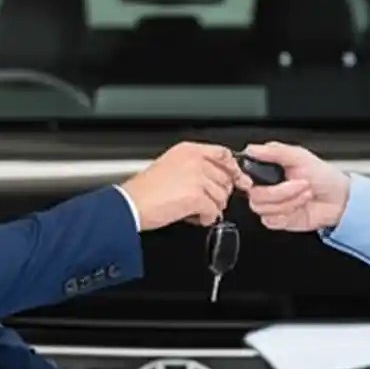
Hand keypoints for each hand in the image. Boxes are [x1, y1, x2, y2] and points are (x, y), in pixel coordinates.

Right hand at [121, 142, 252, 230]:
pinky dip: (207, 218)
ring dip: (212, 207)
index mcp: (189, 150)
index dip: (234, 169)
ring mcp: (197, 177)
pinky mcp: (197, 196)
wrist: (130, 204)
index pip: (223, 154)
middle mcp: (195, 160)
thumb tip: (219, 178)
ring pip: (222, 196)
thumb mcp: (171, 166)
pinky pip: (214, 210)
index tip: (239, 179)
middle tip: (206, 202)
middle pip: (226, 178)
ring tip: (196, 211)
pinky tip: (196, 217)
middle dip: (219, 194)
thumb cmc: (145, 190)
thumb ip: (196, 167)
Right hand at [241, 141, 348, 230]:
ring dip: (289, 201)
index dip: (248, 178)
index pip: (245, 174)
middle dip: (281, 191)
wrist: (340, 199)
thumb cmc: (323, 176)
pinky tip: (300, 206)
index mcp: (268, 169)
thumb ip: (274, 151)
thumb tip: (252, 149)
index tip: (256, 179)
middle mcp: (267, 187)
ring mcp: (272, 205)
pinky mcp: (278, 220)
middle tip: (301, 184)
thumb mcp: (299, 156)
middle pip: (255, 195)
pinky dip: (288, 214)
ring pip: (263, 209)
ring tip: (305, 194)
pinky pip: (271, 221)